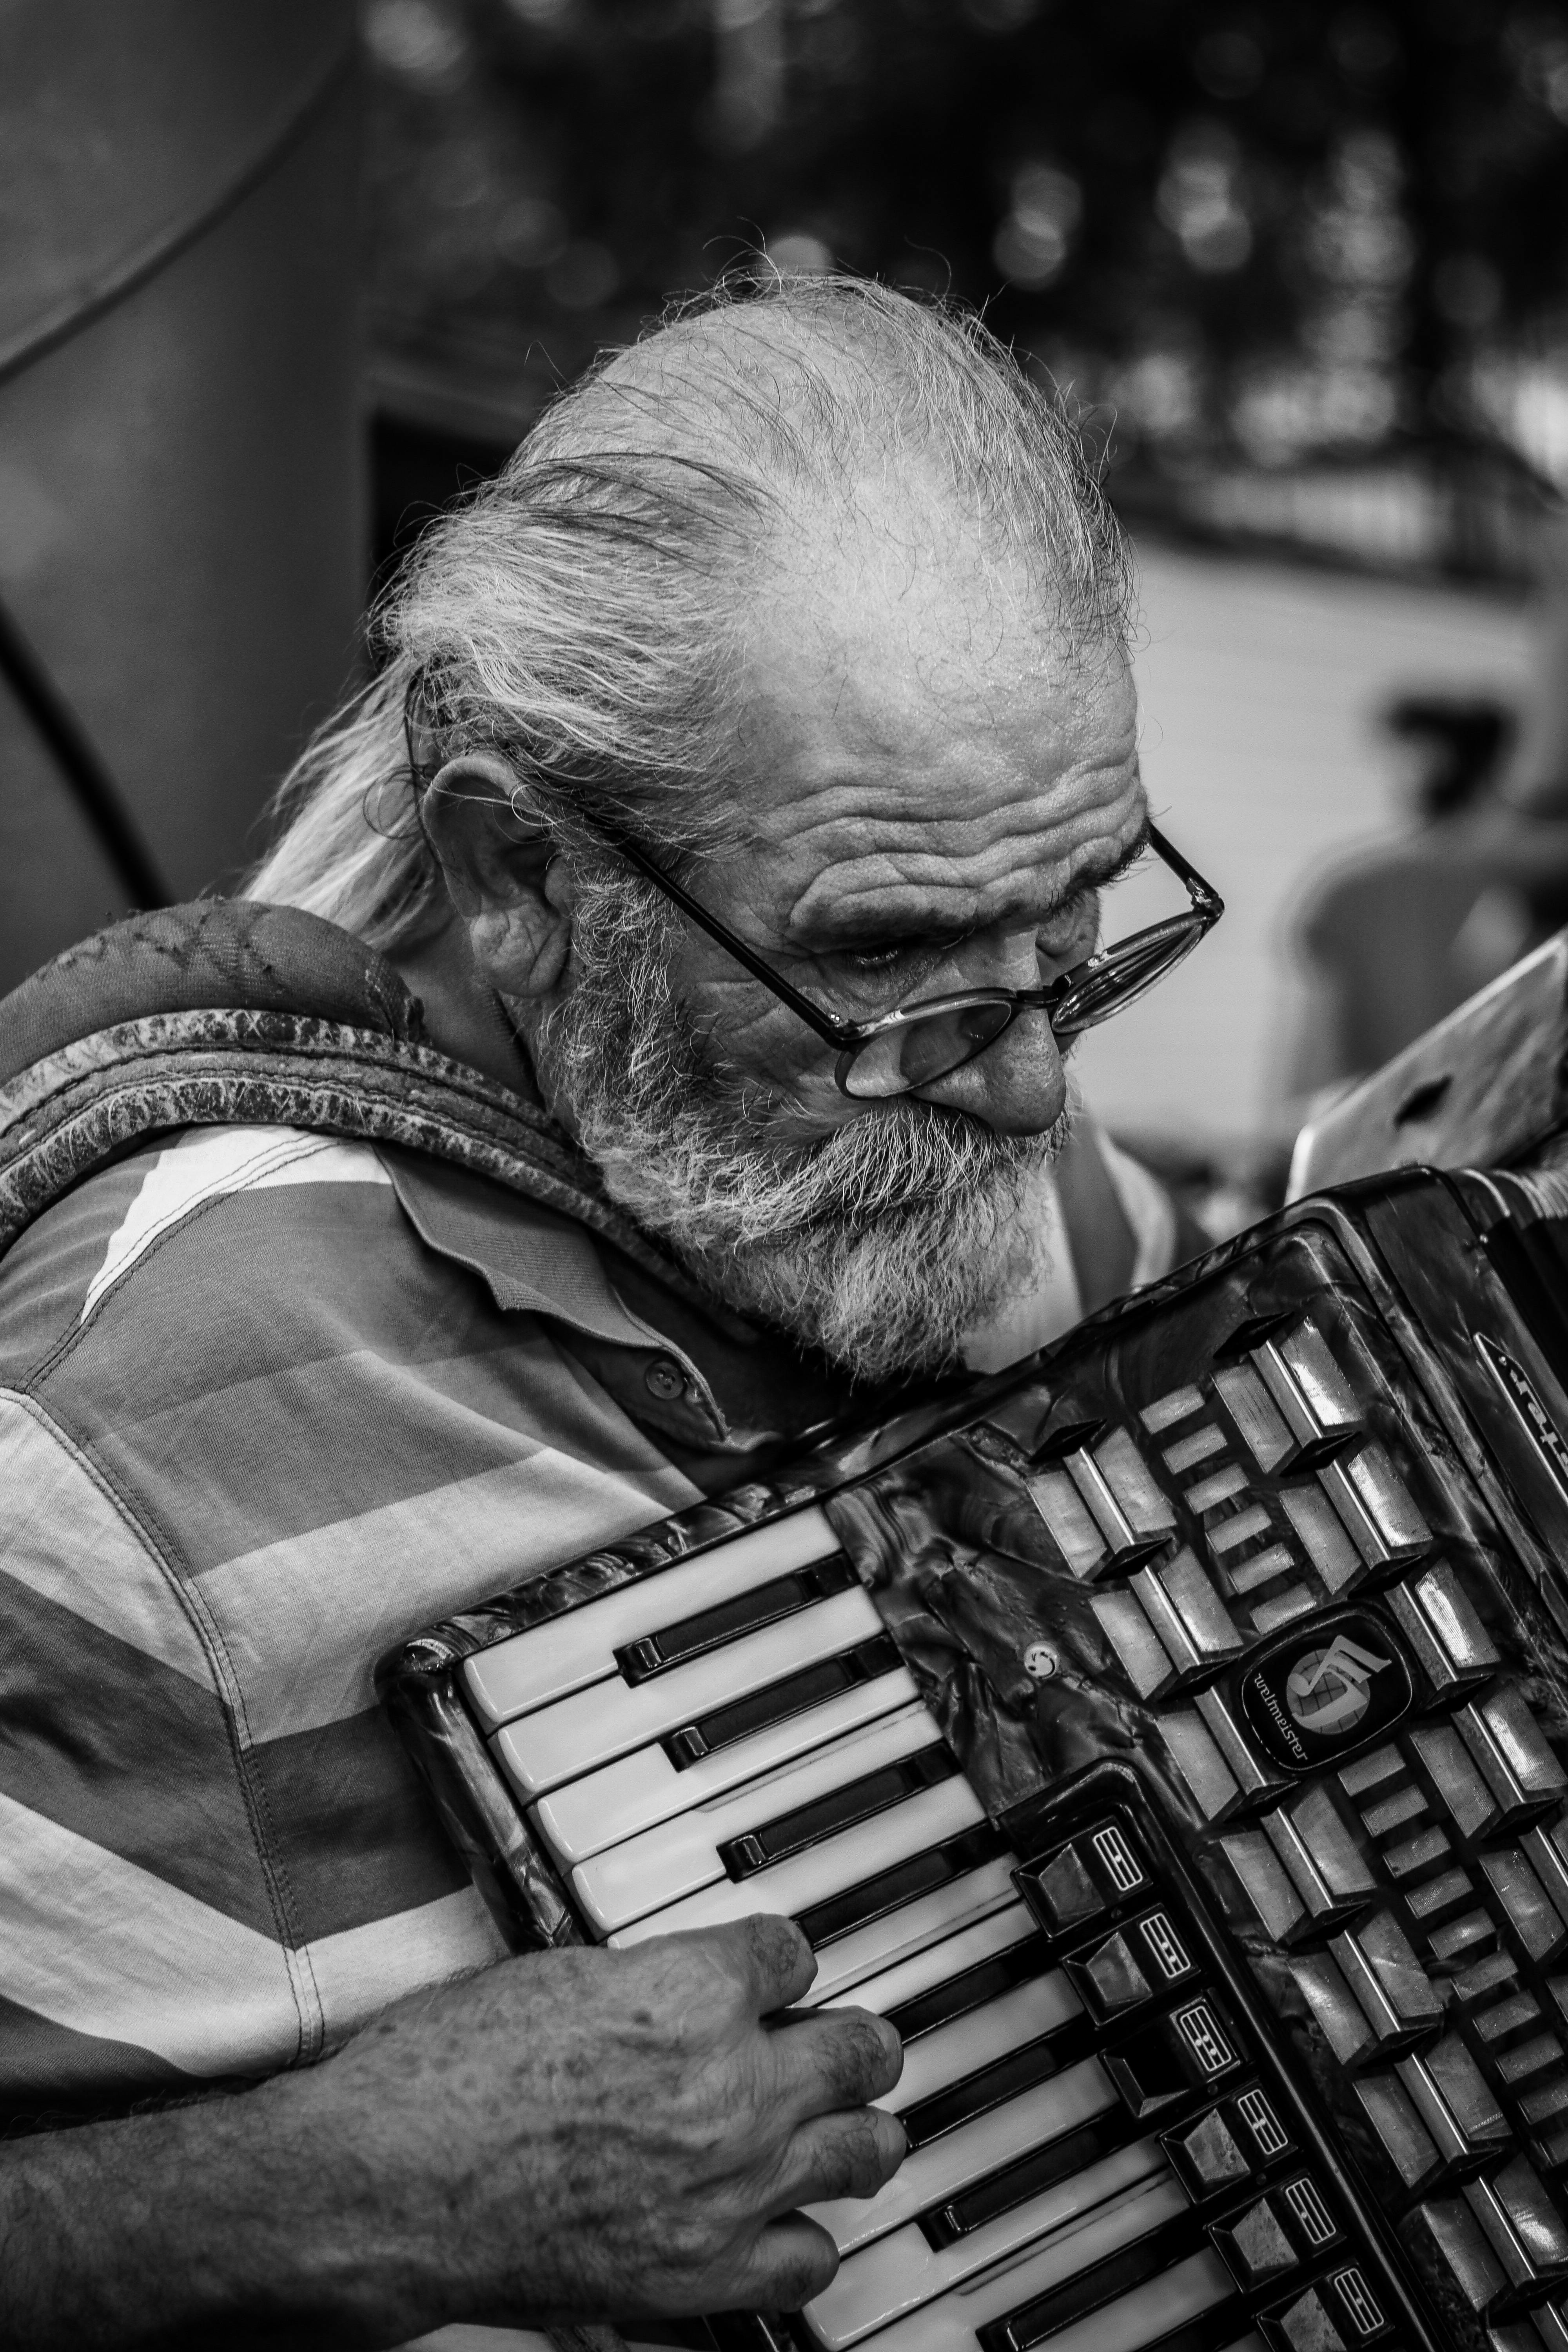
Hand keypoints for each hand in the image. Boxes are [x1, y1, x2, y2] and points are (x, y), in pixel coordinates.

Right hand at [283, 1912, 905, 2334]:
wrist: (390, 2181)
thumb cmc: (445, 2074)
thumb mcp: (557, 1976)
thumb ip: (645, 1983)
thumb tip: (677, 1991)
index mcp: (692, 1993)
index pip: (793, 1955)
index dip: (786, 1960)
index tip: (782, 1970)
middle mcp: (731, 2085)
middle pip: (858, 2050)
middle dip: (860, 2041)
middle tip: (860, 2045)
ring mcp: (727, 2185)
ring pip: (862, 2150)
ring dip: (863, 2131)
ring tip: (859, 2127)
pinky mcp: (702, 2272)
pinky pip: (810, 2258)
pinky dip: (805, 2237)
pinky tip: (788, 2222)